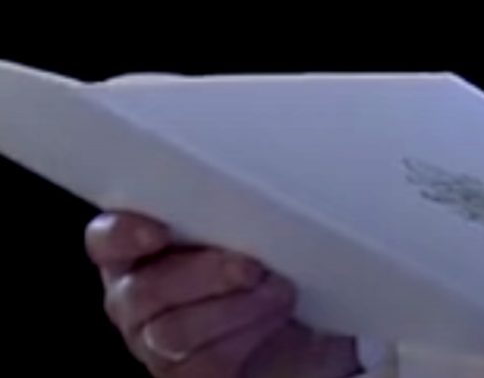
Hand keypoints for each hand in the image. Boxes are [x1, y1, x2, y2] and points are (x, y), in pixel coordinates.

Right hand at [88, 213, 358, 377]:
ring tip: (278, 292)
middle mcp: (139, 299)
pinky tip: (274, 321)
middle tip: (252, 267)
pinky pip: (201, 365)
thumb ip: (242, 204)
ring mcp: (157, 346)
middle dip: (202, 276)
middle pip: (140, 292)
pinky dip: (246, 337)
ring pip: (171, 332)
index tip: (159, 232)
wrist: (319, 323)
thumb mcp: (267, 223)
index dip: (123, 234)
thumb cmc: (288, 262)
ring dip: (234, 308)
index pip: (108, 239)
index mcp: (145, 250)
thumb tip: (260, 179)